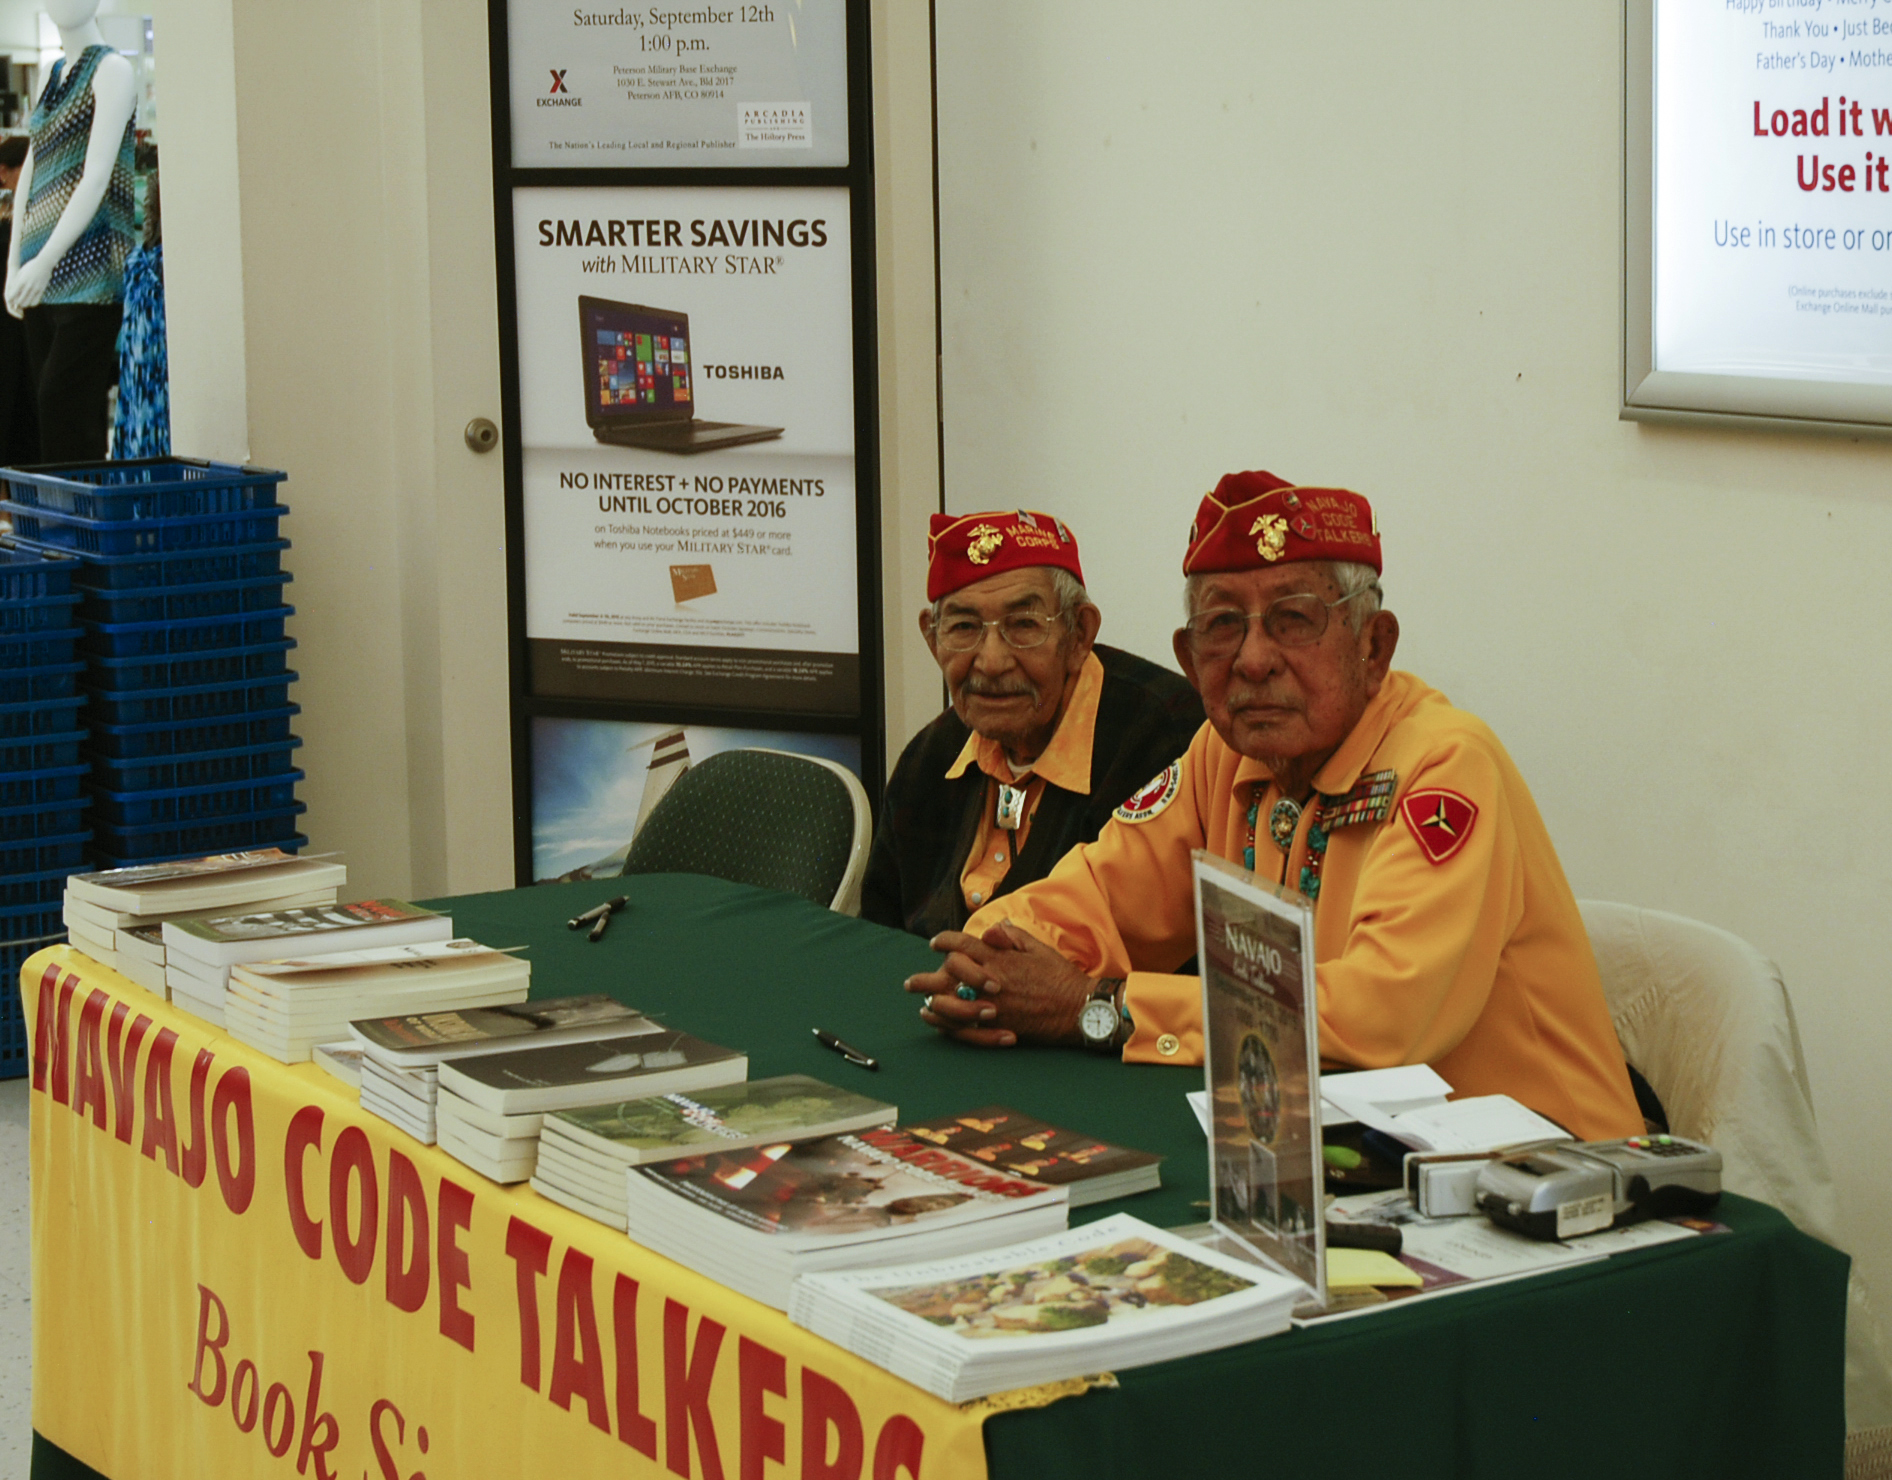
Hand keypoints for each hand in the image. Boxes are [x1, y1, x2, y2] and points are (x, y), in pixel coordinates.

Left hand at [5, 252, 51, 314]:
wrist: (44, 264)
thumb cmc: (30, 267)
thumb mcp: (21, 273)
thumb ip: (16, 282)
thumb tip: (12, 291)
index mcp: (21, 281)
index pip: (13, 294)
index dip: (11, 298)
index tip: (10, 299)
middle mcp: (28, 286)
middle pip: (20, 300)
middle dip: (17, 303)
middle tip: (16, 303)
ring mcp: (36, 288)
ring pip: (28, 302)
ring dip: (24, 304)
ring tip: (22, 303)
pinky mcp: (42, 290)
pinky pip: (36, 301)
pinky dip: (31, 304)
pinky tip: (30, 302)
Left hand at [903, 920, 1097, 1048]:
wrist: (1079, 1009)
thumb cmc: (1060, 977)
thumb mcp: (1038, 948)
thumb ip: (1011, 936)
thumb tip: (992, 927)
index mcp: (999, 958)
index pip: (961, 944)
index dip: (944, 941)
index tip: (935, 944)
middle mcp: (990, 980)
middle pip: (945, 976)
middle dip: (924, 978)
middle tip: (910, 982)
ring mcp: (991, 1005)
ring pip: (948, 1003)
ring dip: (929, 1001)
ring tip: (919, 1001)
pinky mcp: (996, 1027)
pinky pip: (960, 1026)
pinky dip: (943, 1023)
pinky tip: (935, 1019)